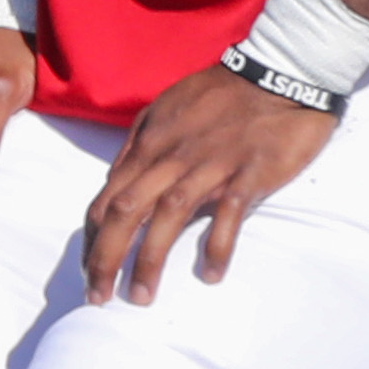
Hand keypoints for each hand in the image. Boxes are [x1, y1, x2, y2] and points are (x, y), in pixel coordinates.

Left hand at [80, 65, 337, 307]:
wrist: (280, 70)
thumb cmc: (222, 93)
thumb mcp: (167, 109)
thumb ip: (141, 146)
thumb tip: (119, 184)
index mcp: (150, 142)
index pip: (108, 197)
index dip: (92, 238)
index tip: (88, 270)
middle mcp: (172, 155)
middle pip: (126, 210)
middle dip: (105, 257)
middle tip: (99, 297)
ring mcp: (211, 164)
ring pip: (167, 215)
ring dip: (148, 260)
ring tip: (141, 297)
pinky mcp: (249, 172)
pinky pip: (227, 214)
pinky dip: (216, 246)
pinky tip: (210, 274)